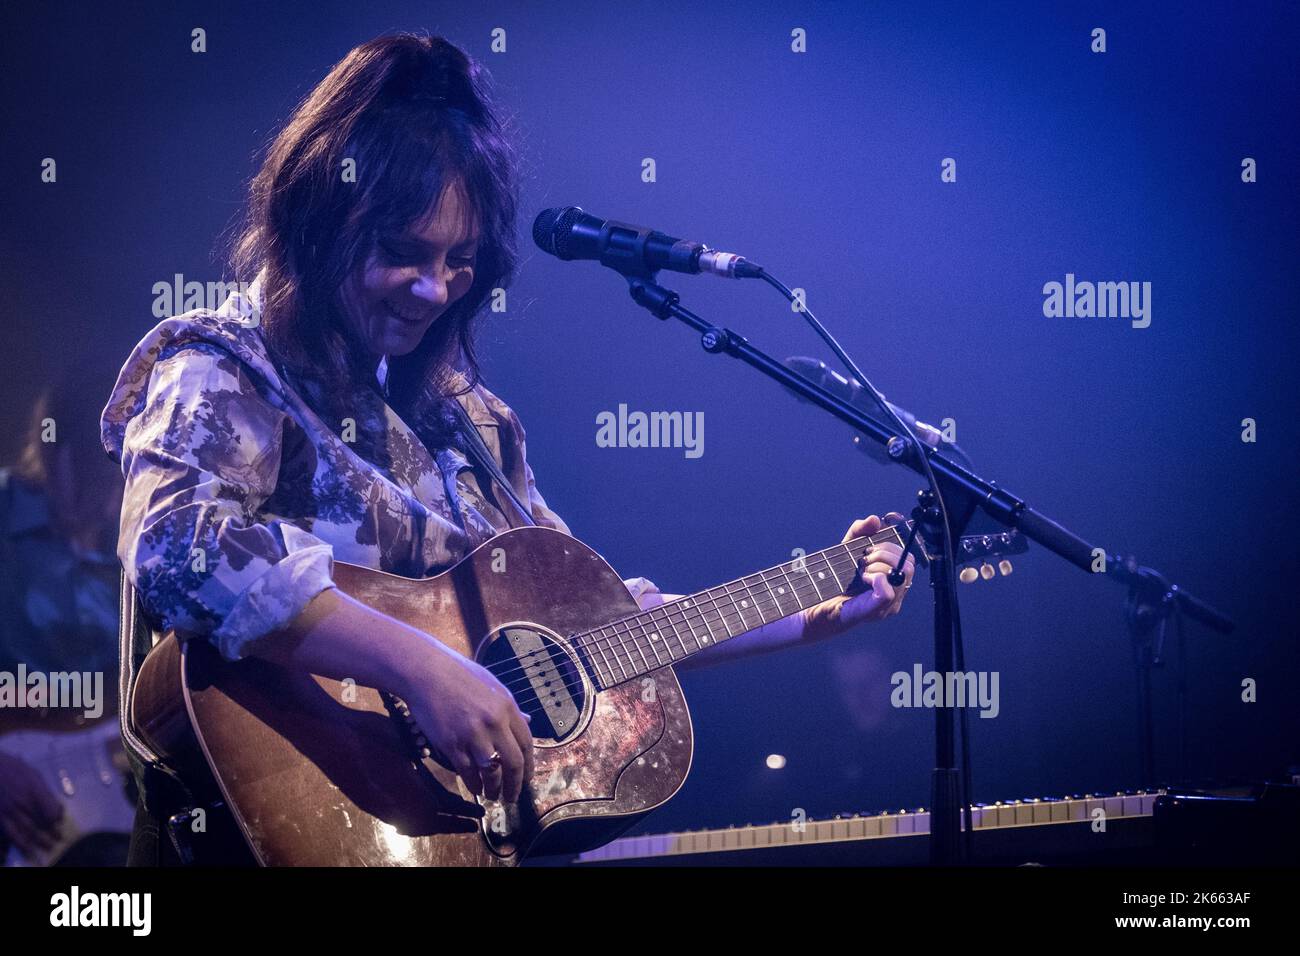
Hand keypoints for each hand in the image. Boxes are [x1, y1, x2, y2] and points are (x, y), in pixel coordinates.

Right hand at [0, 752, 64, 860]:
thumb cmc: (13, 768)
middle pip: (41, 821)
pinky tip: (27, 848)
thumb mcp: (33, 774)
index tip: (60, 821)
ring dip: (39, 840)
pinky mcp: (0, 817)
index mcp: (34, 789)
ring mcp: (10, 810)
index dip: (57, 817)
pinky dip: (20, 842)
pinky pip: (11, 832)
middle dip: (51, 832)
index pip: (50, 808)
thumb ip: (45, 791)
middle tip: (59, 839)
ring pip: (27, 830)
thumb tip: (56, 806)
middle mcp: (23, 801)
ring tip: (48, 847)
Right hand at [400, 645, 534, 804]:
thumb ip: (509, 708)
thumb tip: (527, 722)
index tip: (526, 779)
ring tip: (493, 795)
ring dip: (494, 789)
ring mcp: (472, 734)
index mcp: (507, 707)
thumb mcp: (492, 687)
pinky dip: (473, 784)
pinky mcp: (451, 744)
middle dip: (515, 785)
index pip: (527, 744)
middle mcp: (494, 722)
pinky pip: (468, 772)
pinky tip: (475, 788)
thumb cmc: (459, 677)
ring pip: (492, 772)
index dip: (528, 766)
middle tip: (512, 797)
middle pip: (513, 763)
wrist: (426, 673)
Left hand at [800, 512, 914, 641]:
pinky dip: (876, 578)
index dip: (891, 548)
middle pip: (908, 566)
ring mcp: (887, 606)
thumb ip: (860, 531)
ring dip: (878, 564)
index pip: (908, 559)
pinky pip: (887, 593)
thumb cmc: (836, 577)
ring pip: (899, 576)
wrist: (816, 600)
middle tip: (864, 559)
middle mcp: (895, 594)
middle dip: (885, 554)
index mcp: (893, 580)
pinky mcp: (874, 611)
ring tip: (861, 569)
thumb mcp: (848, 547)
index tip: (869, 549)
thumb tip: (875, 520)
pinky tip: (863, 577)